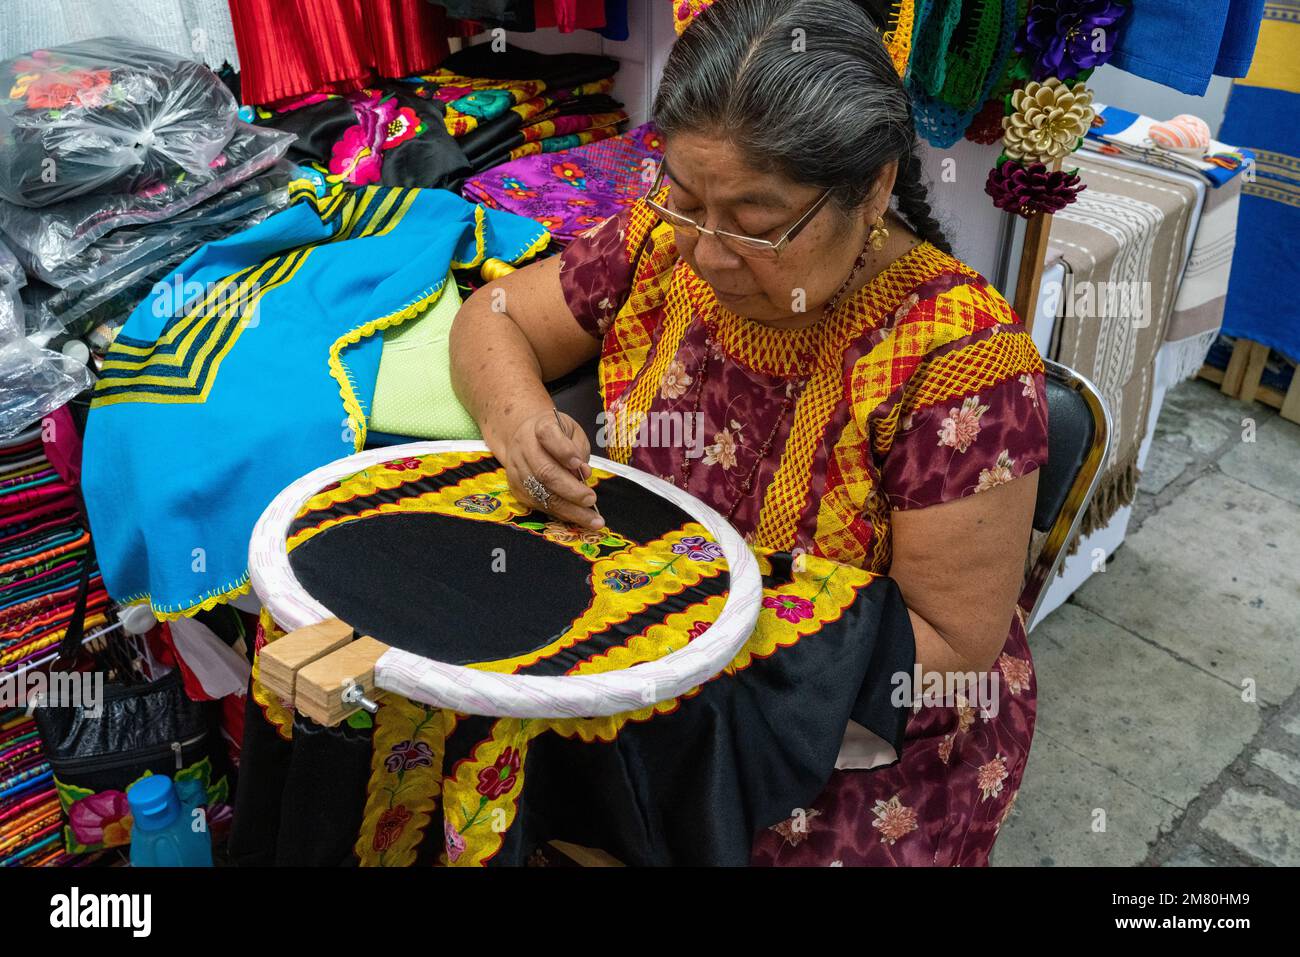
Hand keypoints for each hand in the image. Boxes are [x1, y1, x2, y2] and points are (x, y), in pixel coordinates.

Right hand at [496, 409, 601, 528]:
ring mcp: (517, 469)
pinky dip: (560, 513)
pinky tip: (577, 517)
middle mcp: (524, 448)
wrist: (525, 436)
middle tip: (591, 500)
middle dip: (571, 490)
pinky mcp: (516, 487)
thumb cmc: (556, 435)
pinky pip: (538, 505)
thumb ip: (579, 450)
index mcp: (540, 427)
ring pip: (542, 494)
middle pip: (545, 472)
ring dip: (569, 510)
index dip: (564, 451)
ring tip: (592, 520)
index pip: (549, 436)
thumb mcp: (572, 432)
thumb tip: (583, 473)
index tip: (580, 465)